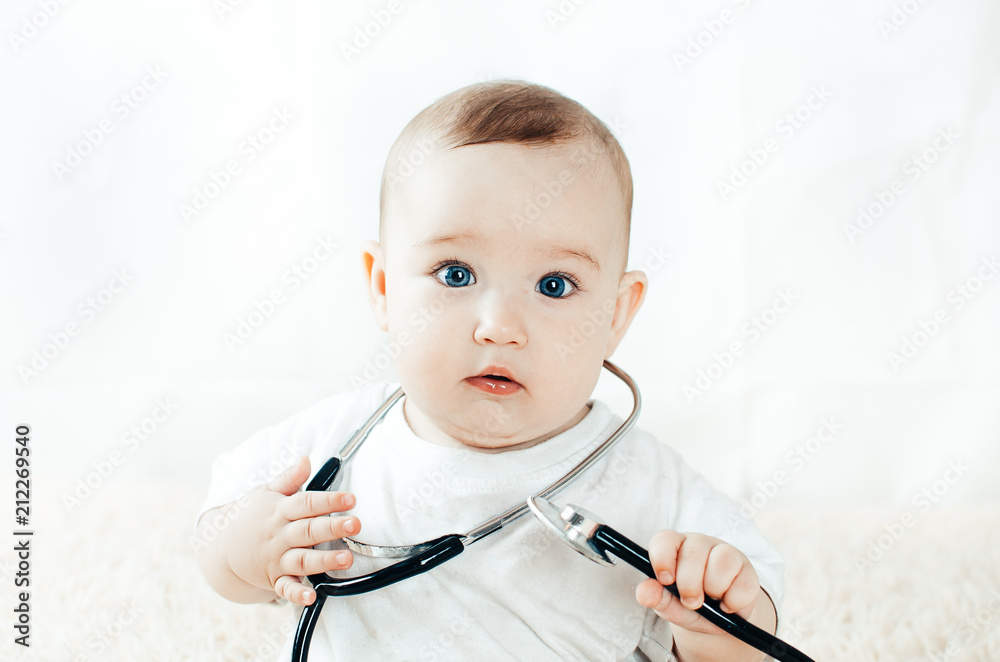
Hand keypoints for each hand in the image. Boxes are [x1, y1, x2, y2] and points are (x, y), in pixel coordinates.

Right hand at [219, 456, 359, 605]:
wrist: (221, 549)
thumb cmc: (250, 517)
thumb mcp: (265, 493)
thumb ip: (289, 478)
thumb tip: (306, 460)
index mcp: (279, 511)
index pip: (307, 503)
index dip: (330, 500)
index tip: (350, 498)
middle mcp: (279, 535)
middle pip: (309, 530)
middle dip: (333, 528)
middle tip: (356, 524)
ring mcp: (276, 558)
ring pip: (302, 559)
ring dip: (324, 560)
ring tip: (345, 558)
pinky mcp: (274, 578)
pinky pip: (286, 588)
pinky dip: (298, 594)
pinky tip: (311, 595)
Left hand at [635, 531, 760, 634]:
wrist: (718, 622)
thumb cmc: (688, 605)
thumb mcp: (669, 605)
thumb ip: (656, 598)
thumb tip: (644, 593)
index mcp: (674, 547)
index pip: (665, 539)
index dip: (663, 558)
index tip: (666, 580)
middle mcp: (699, 544)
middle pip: (694, 551)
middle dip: (690, 583)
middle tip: (691, 601)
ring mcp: (725, 552)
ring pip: (722, 561)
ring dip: (714, 590)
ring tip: (712, 600)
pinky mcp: (747, 569)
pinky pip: (744, 582)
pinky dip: (734, 601)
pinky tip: (727, 604)